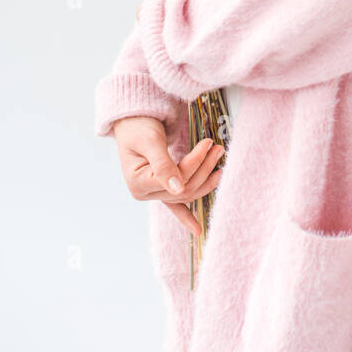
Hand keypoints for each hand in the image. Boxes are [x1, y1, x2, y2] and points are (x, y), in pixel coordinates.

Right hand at [112, 115, 224, 236]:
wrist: (132, 120)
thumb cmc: (138, 127)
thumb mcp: (150, 142)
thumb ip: (163, 164)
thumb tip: (178, 189)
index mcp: (138, 183)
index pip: (176, 178)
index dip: (195, 162)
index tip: (208, 143)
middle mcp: (146, 193)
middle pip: (184, 188)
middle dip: (204, 169)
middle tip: (218, 148)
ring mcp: (155, 193)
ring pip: (187, 194)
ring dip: (205, 179)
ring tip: (219, 161)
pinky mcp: (163, 188)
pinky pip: (177, 206)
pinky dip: (187, 216)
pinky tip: (198, 230)